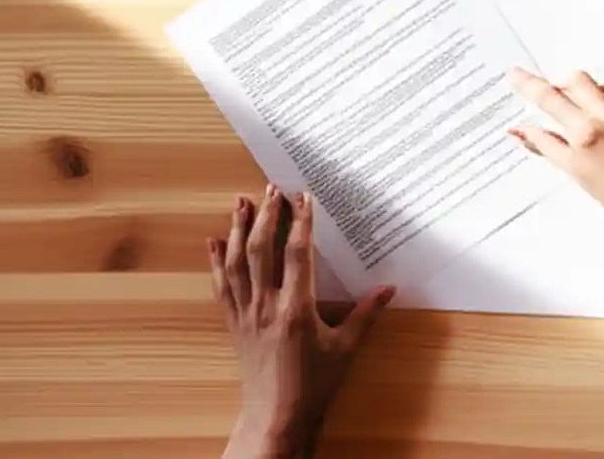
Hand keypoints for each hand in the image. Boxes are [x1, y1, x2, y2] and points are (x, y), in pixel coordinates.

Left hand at [207, 184, 395, 458]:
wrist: (277, 415)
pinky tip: (215, 241)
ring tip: (242, 202)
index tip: (303, 198)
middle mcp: (266, 306)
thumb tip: (389, 288)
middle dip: (267, 216)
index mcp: (296, 309)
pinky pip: (220, 285)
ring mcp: (245, 313)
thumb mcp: (346, 348)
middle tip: (272, 189)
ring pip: (236, 262)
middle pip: (261, 250)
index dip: (301, 223)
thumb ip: (366, 315)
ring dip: (238, 229)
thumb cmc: (314, 384)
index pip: (297, 255)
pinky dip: (216, 260)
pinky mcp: (233, 322)